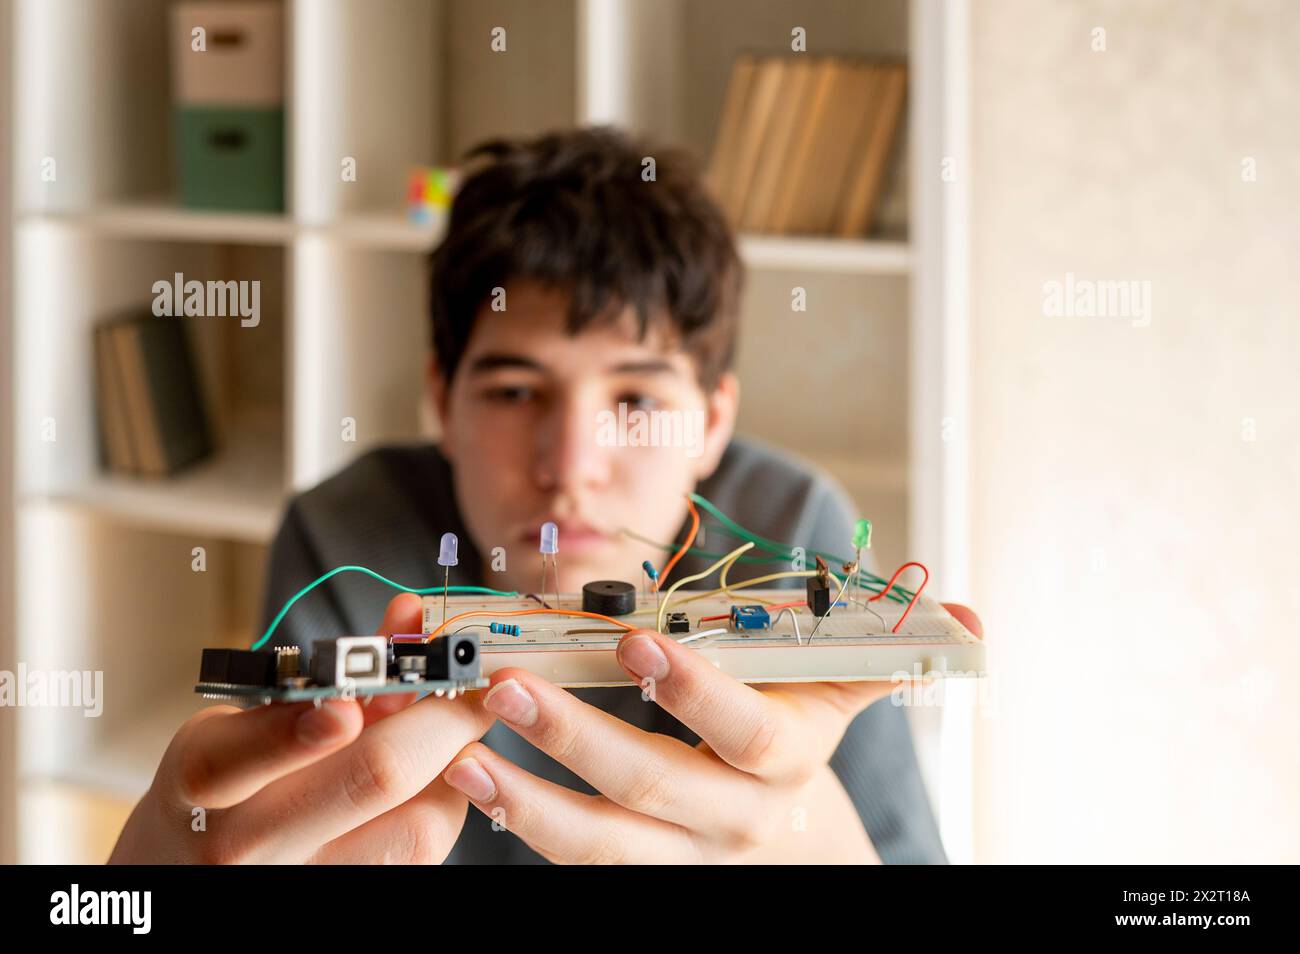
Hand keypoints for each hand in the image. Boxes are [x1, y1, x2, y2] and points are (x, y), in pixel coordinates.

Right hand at [109, 594, 493, 863]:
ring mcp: (302, 882)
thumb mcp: (244, 719)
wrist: (183, 871)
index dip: (306, 725)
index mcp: (204, 778)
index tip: (358, 694)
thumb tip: (409, 618)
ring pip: (416, 823)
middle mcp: (246, 843)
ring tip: (447, 736)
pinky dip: (442, 804)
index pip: (243, 756)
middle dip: (440, 717)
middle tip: (473, 687)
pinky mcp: (345, 901)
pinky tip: (430, 781)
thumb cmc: (222, 782)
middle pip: (371, 778)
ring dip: (451, 766)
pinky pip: (423, 853)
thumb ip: (331, 673)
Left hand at [440, 603, 982, 863]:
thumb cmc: (797, 740)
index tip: (636, 645)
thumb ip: (882, 653)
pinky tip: (471, 782)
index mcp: (785, 758)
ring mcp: (682, 861)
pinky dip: (521, 826)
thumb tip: (969, 618)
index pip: (743, 730)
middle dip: (577, 737)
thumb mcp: (839, 697)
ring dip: (529, 801)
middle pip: (654, 787)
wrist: (792, 854)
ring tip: (466, 752)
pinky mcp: (640, 881)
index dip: (695, 692)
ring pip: (603, 847)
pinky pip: (576, 866)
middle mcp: (734, 818)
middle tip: (507, 685)